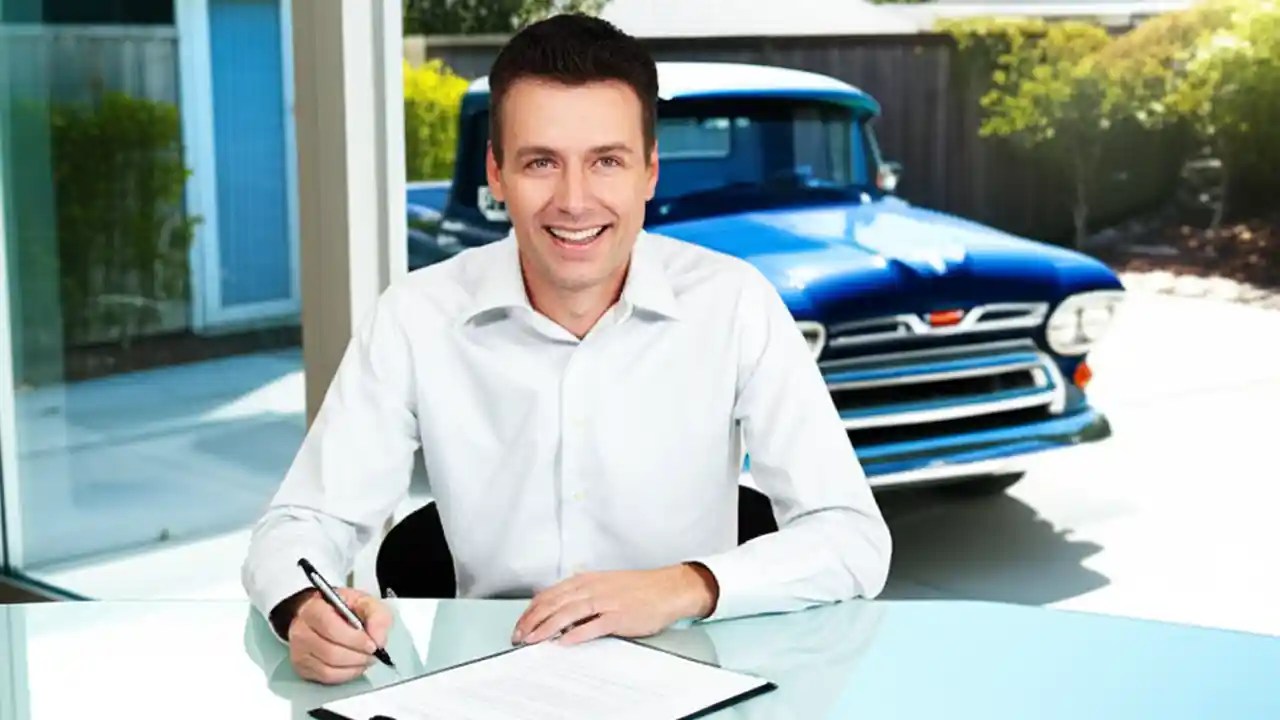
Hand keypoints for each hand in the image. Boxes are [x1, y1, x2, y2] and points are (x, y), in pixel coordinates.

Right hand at [287, 588, 392, 684]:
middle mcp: (300, 630)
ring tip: (365, 659)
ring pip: (327, 668)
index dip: (354, 639)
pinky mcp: (302, 667)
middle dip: (357, 656)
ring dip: (353, 667)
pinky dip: (345, 675)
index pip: (330, 627)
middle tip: (372, 654)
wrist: (328, 615)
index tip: (372, 644)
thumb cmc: (345, 608)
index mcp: (314, 608)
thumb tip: (378, 640)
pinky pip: (325, 678)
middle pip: (329, 652)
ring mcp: (299, 651)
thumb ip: (377, 617)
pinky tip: (354, 666)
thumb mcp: (365, 602)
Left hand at [512, 564, 717, 646]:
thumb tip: (557, 607)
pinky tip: (564, 641)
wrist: (668, 589)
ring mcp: (606, 601)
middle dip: (532, 620)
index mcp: (587, 580)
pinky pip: (593, 625)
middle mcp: (593, 588)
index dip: (531, 610)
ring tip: (533, 639)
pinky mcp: (619, 616)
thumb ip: (581, 594)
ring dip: (547, 627)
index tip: (519, 624)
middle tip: (519, 635)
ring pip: (568, 612)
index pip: (550, 594)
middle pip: (554, 603)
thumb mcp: (604, 584)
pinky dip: (577, 633)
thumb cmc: (638, 589)